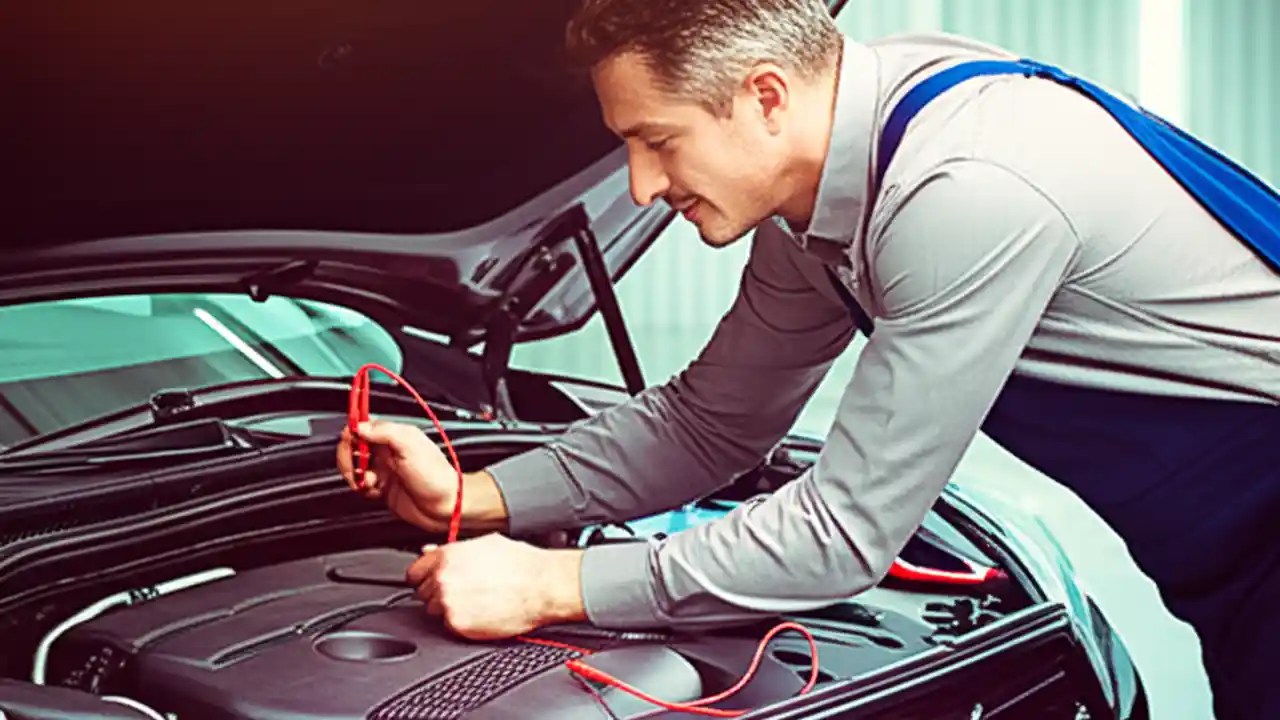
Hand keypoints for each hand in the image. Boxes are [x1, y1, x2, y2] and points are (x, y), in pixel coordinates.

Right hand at [336, 419, 459, 532]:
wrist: (444, 506)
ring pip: (354, 467)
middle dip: (349, 457)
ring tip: (369, 481)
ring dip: (355, 475)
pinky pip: (361, 485)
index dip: (352, 433)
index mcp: (394, 436)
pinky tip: (375, 491)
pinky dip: (363, 488)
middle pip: (353, 447)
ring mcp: (384, 470)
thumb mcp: (410, 445)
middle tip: (358, 468)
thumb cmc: (434, 475)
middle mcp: (387, 451)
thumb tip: (360, 426)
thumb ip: (384, 432)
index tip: (350, 443)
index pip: (363, 426)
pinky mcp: (382, 488)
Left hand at [405, 534, 585, 639]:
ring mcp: (448, 603)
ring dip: (449, 609)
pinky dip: (462, 623)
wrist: (541, 586)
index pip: (414, 572)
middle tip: (465, 591)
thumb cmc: (520, 564)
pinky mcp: (458, 625)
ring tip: (476, 601)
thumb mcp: (484, 544)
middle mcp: (442, 579)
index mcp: (446, 557)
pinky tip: (481, 613)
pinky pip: (449, 627)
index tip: (434, 581)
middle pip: (422, 593)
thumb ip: (450, 549)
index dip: (426, 577)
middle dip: (439, 593)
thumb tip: (429, 551)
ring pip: (434, 611)